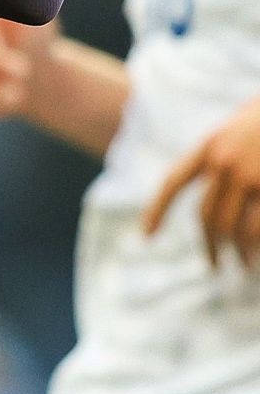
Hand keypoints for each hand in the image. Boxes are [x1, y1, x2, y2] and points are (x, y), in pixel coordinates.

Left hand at [142, 94, 259, 266]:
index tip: (146, 234)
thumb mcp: (238, 127)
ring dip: (238, 253)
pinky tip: (257, 257)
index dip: (158, 208)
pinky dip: (257, 247)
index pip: (174, 181)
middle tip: (215, 265)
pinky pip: (258, 229)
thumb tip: (217, 191)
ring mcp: (249, 176)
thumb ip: (223, 154)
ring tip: (243, 266)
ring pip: (234, 229)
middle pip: (207, 216)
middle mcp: (223, 162)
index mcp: (210, 145)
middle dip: (210, 245)